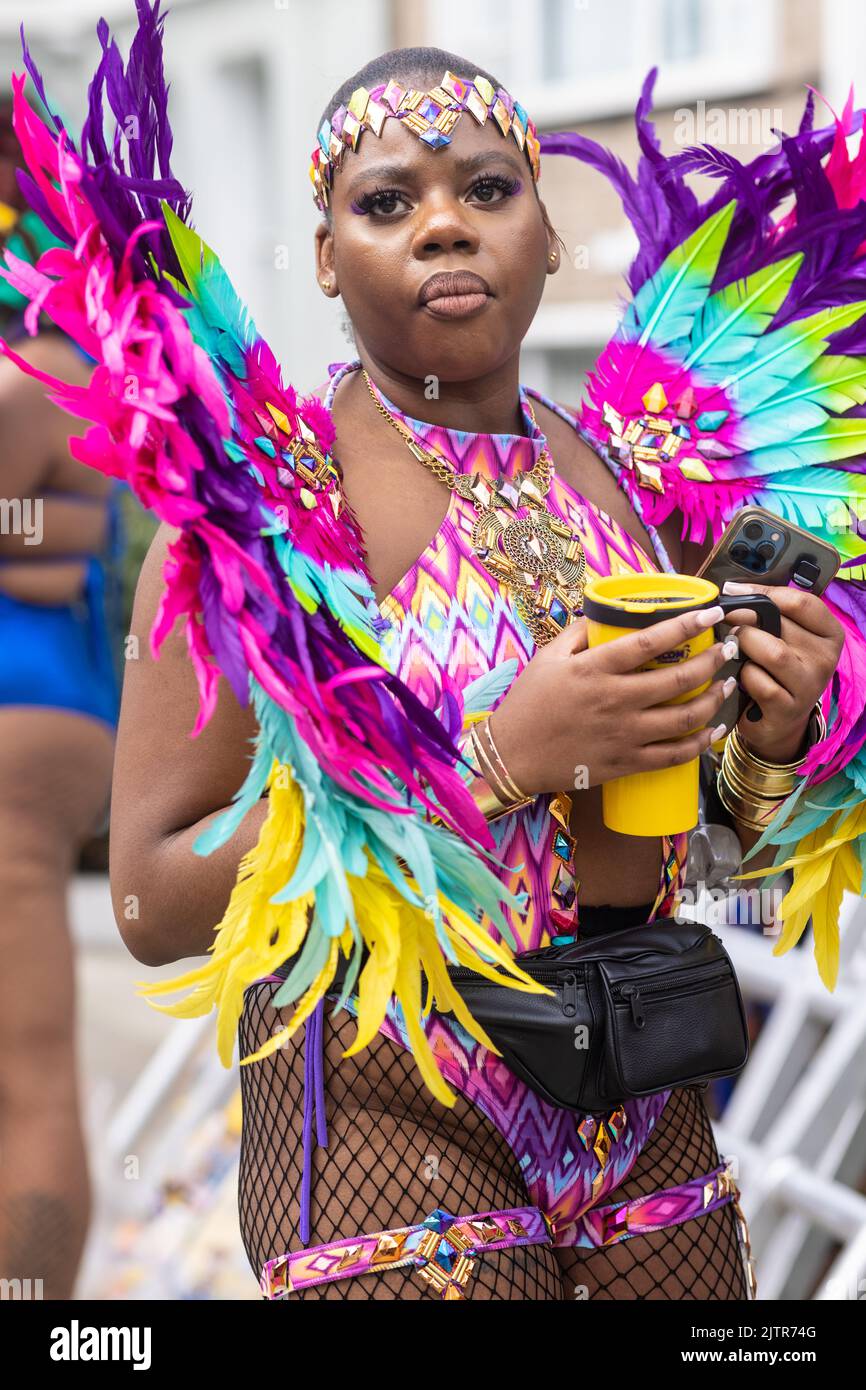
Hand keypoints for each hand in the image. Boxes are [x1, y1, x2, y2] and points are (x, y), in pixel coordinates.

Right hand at [487, 603, 737, 795]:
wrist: (513, 756)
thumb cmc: (528, 704)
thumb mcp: (548, 658)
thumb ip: (580, 633)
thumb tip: (609, 613)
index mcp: (594, 669)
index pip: (651, 641)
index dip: (687, 624)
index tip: (712, 611)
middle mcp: (614, 700)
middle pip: (678, 678)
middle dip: (713, 660)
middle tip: (728, 648)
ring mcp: (623, 734)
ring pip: (684, 717)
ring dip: (714, 698)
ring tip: (727, 683)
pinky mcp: (625, 762)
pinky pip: (673, 755)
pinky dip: (699, 743)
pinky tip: (713, 730)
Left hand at [720, 579, 843, 761]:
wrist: (779, 722)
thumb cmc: (778, 672)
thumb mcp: (785, 640)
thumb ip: (770, 614)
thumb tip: (734, 590)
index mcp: (829, 634)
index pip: (801, 602)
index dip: (763, 592)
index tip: (735, 591)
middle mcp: (825, 659)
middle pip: (781, 624)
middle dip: (746, 620)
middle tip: (728, 623)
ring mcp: (809, 685)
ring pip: (772, 652)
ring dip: (745, 645)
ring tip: (735, 648)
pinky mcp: (788, 708)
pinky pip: (758, 681)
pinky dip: (743, 675)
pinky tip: (741, 679)